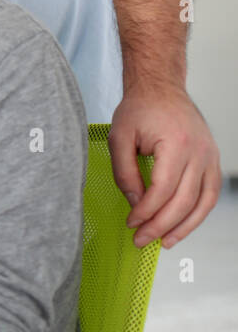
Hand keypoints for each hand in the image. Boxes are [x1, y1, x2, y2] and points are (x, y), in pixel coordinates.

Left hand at [110, 83, 221, 247]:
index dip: (146, 211)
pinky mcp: (212, 160)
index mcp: (176, 144)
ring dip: (184, 226)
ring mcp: (210, 157)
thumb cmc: (139, 109)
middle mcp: (200, 152)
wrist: (162, 88)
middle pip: (183, 200)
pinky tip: (182, 226)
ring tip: (164, 243)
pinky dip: (197, 213)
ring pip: (202, 202)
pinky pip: (210, 193)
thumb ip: (124, 172)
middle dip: (161, 225)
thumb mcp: (120, 137)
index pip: (162, 189)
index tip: (131, 223)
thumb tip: (134, 203)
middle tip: (140, 240)